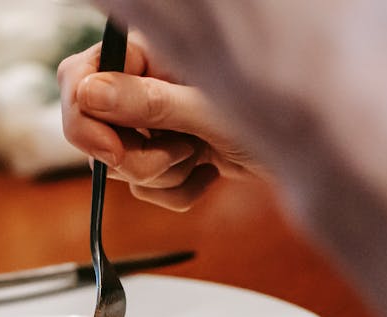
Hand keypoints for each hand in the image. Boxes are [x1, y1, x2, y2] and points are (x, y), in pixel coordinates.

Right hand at [58, 34, 260, 210]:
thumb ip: (147, 101)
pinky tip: (207, 173)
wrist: (307, 153)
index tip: (112, 151)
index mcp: (147, 54)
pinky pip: (142, 187)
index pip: (79, 77)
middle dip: (131, 156)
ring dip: (160, 174)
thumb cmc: (276, 115)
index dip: (85, 119)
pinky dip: (174, 192)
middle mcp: (143, 84)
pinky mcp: (164, 155)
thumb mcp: (208, 109)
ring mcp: (152, 121)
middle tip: (177, 154)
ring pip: (117, 164)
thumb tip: (89, 94)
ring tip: (201, 157)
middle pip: (92, 128)